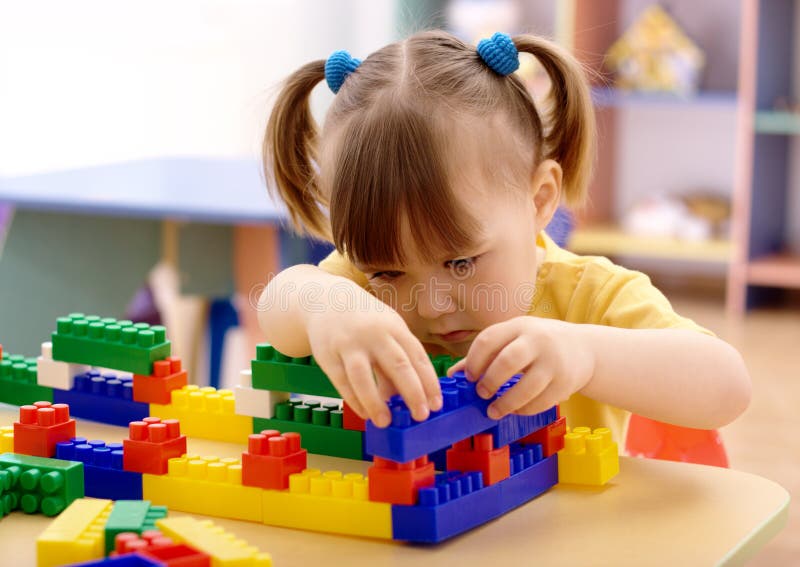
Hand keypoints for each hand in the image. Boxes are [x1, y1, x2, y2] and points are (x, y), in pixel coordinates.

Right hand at [306, 293, 441, 427]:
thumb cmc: (366, 321)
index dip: (429, 382)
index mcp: (394, 327)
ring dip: (376, 402)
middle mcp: (373, 334)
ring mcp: (349, 345)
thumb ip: (398, 361)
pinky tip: (365, 414)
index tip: (436, 405)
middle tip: (421, 416)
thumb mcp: (387, 332)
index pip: (417, 357)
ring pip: (363, 376)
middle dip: (412, 392)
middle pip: (397, 365)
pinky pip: (342, 382)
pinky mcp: (327, 356)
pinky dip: (354, 401)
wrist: (326, 301)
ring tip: (385, 422)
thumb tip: (407, 398)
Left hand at [447, 316, 593, 418]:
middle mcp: (538, 340)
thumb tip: (454, 375)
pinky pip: (541, 402)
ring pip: (526, 387)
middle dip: (490, 381)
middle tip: (482, 393)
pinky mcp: (566, 383)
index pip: (488, 339)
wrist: (584, 349)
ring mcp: (554, 362)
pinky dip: (524, 409)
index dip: (474, 361)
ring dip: (505, 403)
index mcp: (519, 326)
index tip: (469, 378)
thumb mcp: (514, 339)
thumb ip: (486, 354)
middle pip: (507, 361)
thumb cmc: (538, 344)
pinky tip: (515, 410)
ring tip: (493, 411)